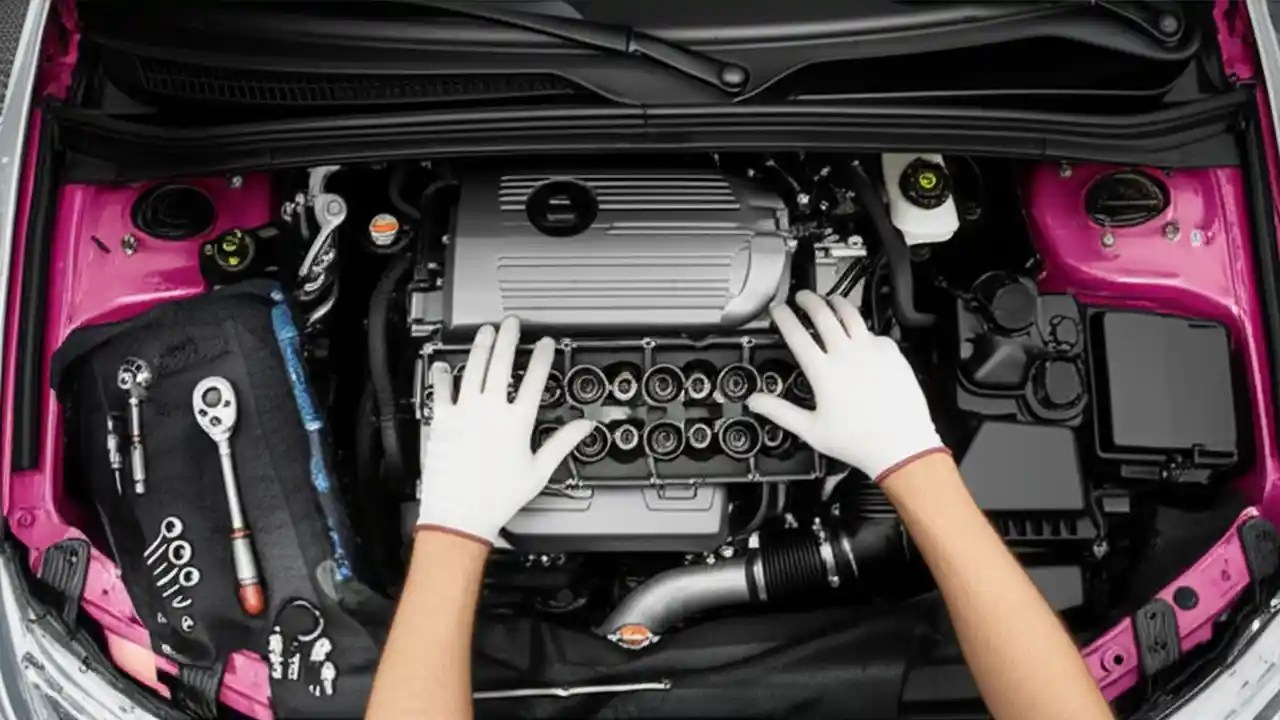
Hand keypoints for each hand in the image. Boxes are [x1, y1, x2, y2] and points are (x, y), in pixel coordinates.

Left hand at [417, 317, 592, 543]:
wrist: (460, 512)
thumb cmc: (498, 497)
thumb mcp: (539, 470)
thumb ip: (563, 442)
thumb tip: (584, 427)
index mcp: (516, 421)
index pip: (535, 379)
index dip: (542, 357)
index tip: (545, 343)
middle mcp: (490, 410)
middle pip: (502, 363)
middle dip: (509, 338)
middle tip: (512, 324)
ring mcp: (464, 412)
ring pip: (474, 369)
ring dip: (481, 347)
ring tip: (485, 331)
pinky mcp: (443, 421)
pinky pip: (442, 391)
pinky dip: (443, 376)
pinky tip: (445, 365)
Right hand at [746, 290, 945, 481]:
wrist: (901, 445)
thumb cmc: (860, 441)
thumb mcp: (811, 430)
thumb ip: (779, 412)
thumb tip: (757, 402)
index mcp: (824, 371)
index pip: (796, 333)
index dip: (783, 316)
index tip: (778, 310)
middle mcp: (847, 355)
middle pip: (823, 313)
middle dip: (807, 300)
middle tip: (801, 298)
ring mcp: (871, 351)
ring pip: (851, 314)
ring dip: (836, 302)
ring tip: (830, 299)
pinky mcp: (891, 353)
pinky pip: (874, 331)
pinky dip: (863, 327)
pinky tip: (860, 330)